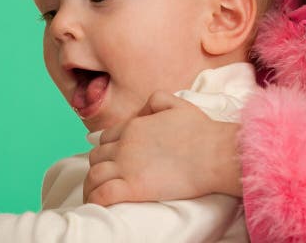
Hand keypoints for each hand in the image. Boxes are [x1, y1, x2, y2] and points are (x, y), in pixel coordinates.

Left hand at [84, 91, 242, 205]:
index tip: (113, 160)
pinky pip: (103, 194)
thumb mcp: (177, 103)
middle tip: (106, 178)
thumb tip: (142, 112)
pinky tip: (99, 204)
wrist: (214, 153)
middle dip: (99, 166)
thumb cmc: (201, 130)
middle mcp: (126, 144)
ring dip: (92, 185)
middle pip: (97, 156)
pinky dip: (96, 199)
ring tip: (96, 195)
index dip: (108, 149)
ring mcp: (127, 166)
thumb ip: (155, 100)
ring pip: (94, 175)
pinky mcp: (134, 187)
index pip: (107, 138)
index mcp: (134, 125)